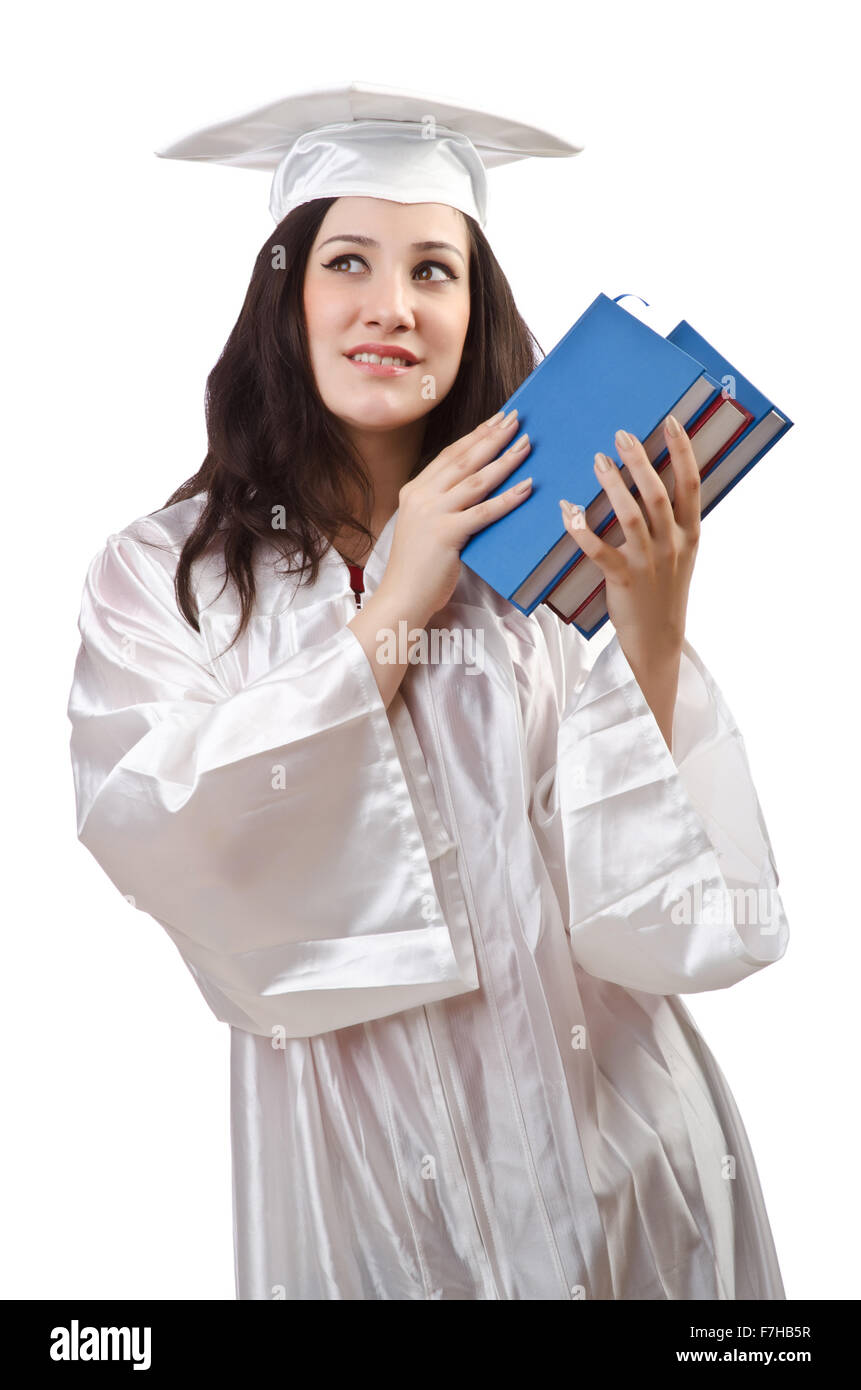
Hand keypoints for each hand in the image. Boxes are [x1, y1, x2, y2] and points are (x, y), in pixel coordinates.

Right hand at [380, 408, 532, 619]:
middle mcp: (421, 496)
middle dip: (492, 437)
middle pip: (464, 459)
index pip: (449, 455)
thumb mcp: (424, 526)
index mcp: (414, 491)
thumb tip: (479, 489)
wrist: (401, 597)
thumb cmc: (418, 567)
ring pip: (475, 480)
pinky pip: (483, 512)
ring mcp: (432, 514)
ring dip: (504, 460)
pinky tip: (526, 487)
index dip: (476, 435)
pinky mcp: (445, 534)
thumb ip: (443, 506)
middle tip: (517, 419)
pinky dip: (507, 499)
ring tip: (526, 444)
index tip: (497, 419)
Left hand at [559, 416, 700, 669]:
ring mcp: (648, 562)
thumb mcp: (682, 551)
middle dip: (639, 460)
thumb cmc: (665, 587)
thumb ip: (674, 518)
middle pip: (657, 493)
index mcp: (690, 532)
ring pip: (630, 515)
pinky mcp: (623, 579)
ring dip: (613, 485)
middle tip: (620, 434)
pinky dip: (581, 529)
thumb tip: (657, 477)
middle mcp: (672, 543)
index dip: (683, 450)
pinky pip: (599, 550)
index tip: (671, 422)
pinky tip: (568, 510)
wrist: (659, 637)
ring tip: (598, 461)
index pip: (691, 483)